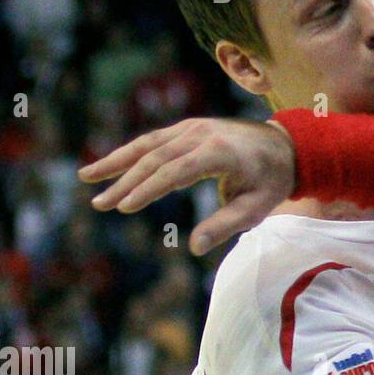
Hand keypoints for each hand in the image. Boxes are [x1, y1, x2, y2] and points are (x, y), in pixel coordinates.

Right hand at [79, 117, 294, 254]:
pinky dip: (129, 152)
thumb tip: (194, 247)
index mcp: (220, 152)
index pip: (176, 171)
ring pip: (148, 144)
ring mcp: (193, 127)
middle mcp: (203, 134)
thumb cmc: (271, 180)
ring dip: (117, 162)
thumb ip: (226, 225)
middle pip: (156, 157)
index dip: (148, 189)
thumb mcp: (257, 207)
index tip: (124, 207)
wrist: (286, 146)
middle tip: (100, 204)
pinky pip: (154, 140)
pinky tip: (108, 166)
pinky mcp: (188, 127)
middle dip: (125, 181)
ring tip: (87, 178)